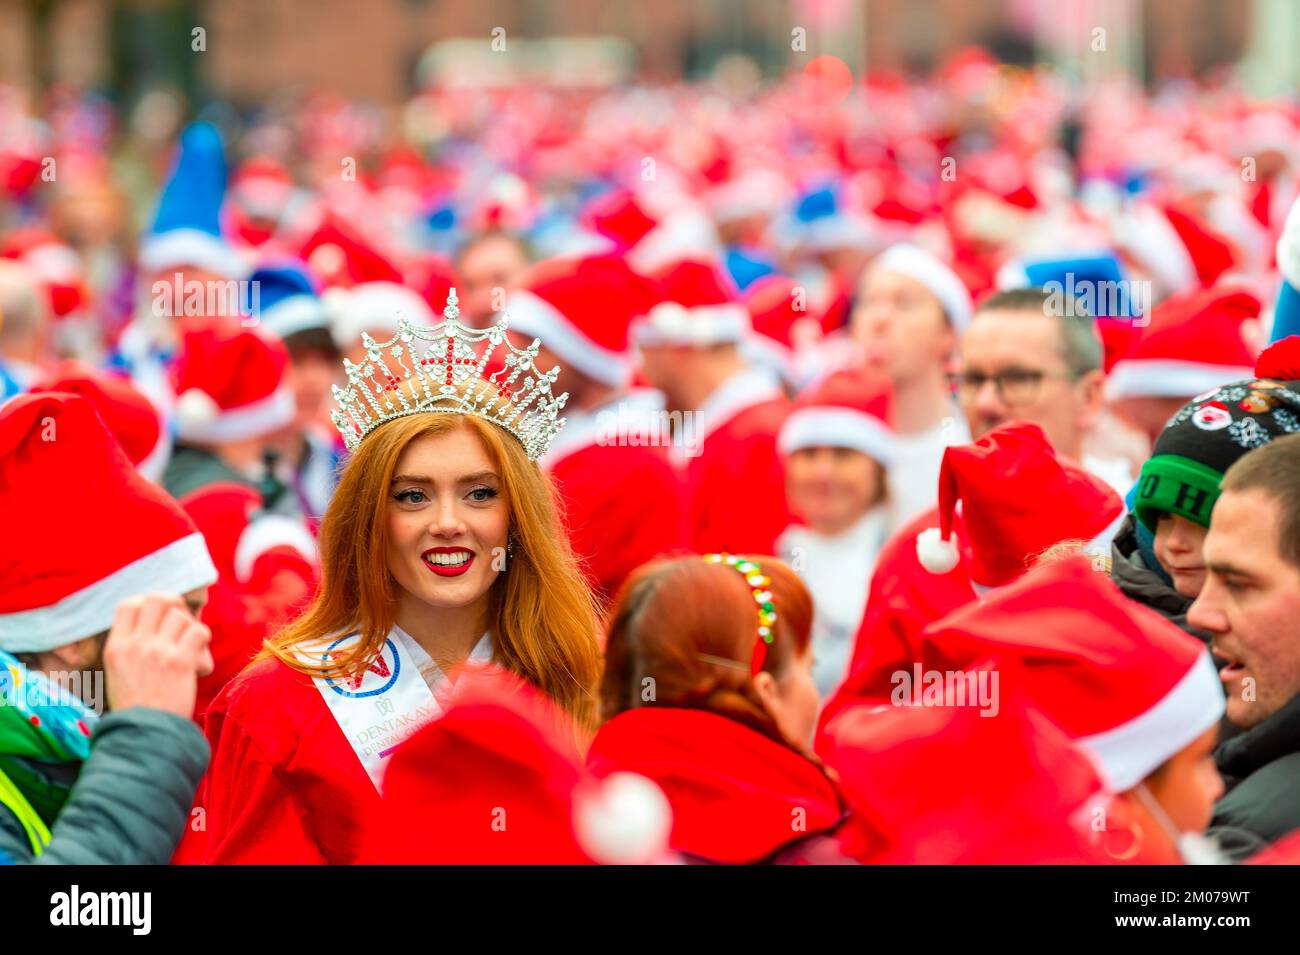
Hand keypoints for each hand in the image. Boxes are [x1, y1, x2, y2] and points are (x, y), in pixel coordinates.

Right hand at [104, 593, 213, 718]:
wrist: (145, 734)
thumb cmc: (135, 707)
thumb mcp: (118, 673)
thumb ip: (130, 647)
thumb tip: (152, 624)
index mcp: (116, 647)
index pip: (129, 604)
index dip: (147, 602)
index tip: (158, 615)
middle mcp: (135, 645)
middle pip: (157, 600)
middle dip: (173, 604)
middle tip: (180, 620)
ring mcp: (158, 651)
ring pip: (180, 615)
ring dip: (190, 625)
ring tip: (190, 642)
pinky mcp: (180, 661)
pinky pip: (198, 631)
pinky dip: (203, 638)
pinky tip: (199, 653)